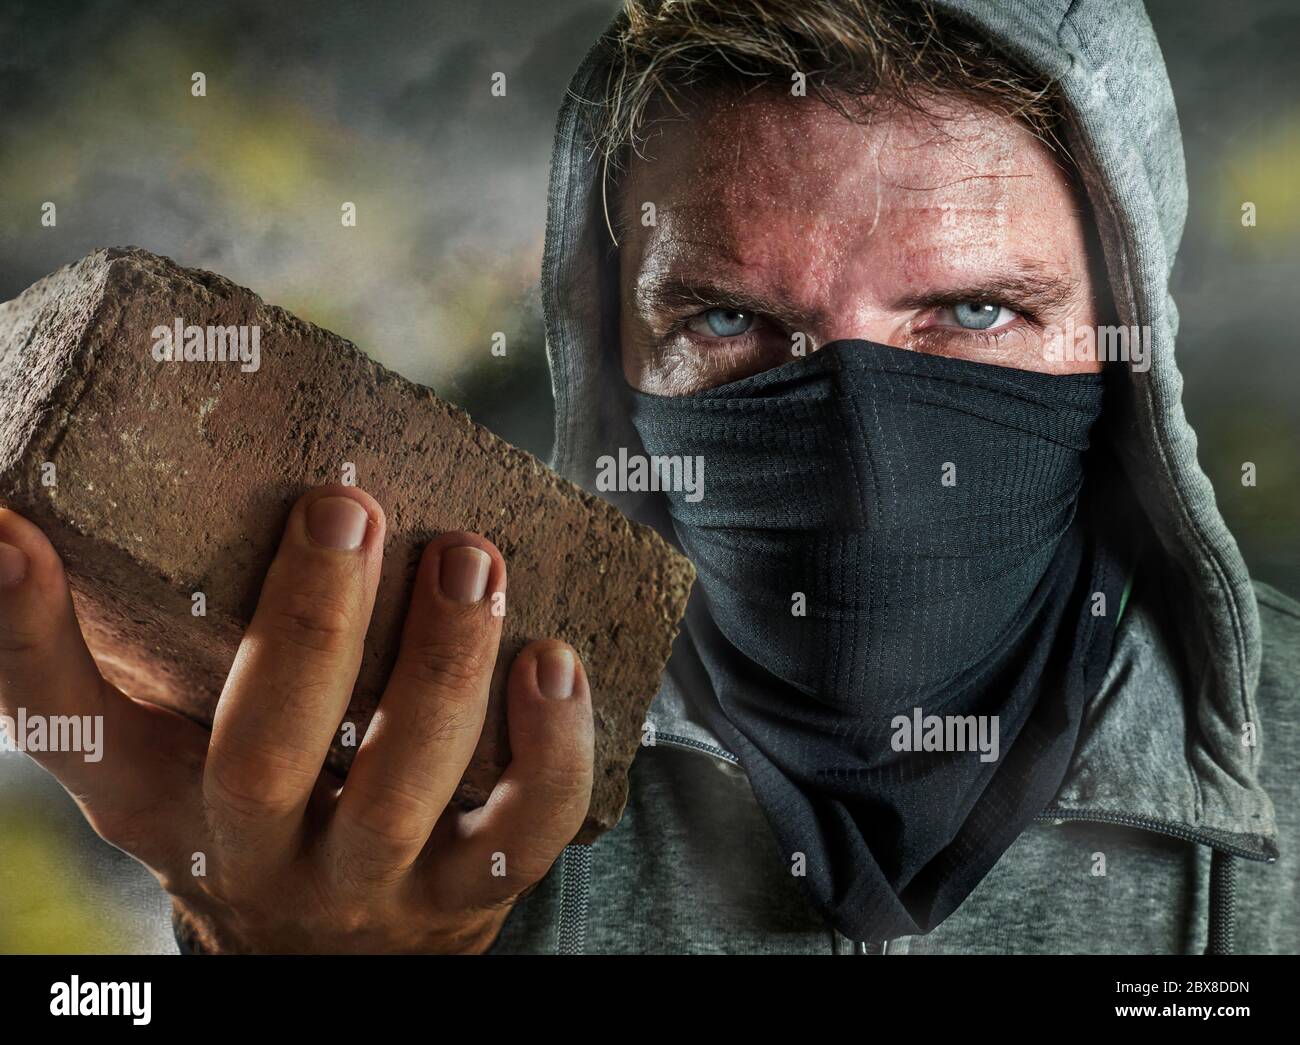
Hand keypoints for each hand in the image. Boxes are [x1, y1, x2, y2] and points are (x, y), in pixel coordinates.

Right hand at [0, 485, 593, 952]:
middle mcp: (260, 852)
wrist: (336, 951)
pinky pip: (526, 827)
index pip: (73, 729)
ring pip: (406, 786)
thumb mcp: (162, 754)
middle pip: (266, 753)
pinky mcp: (472, 888)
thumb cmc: (247, 811)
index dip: (30, 638)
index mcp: (164, 801)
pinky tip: (555, 661)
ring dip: (443, 668)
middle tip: (345, 507)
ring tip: (470, 560)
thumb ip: (109, 658)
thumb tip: (12, 525)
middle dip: (309, 626)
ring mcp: (374, 881)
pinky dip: (553, 746)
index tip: (12, 536)